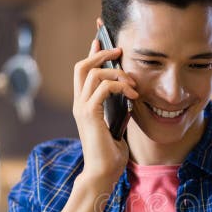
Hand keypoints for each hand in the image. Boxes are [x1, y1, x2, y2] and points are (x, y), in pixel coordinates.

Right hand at [72, 38, 138, 188]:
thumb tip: (130, 94)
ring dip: (117, 73)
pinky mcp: (89, 113)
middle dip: (101, 53)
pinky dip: (119, 86)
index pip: (83, 71)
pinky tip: (132, 95)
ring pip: (93, 72)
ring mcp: (82, 107)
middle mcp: (79, 103)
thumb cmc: (111, 154)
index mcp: (84, 104)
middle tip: (120, 51)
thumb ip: (119, 109)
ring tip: (133, 85)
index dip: (91, 52)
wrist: (103, 173)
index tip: (101, 39)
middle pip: (82, 65)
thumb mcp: (118, 125)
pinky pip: (102, 87)